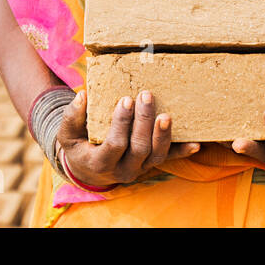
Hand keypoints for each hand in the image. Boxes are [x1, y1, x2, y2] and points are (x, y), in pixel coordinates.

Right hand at [56, 89, 200, 188]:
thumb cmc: (78, 146)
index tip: (125, 99)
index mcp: (101, 161)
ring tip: (166, 114)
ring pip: (157, 156)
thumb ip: (72, 117)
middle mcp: (123, 169)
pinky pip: (169, 158)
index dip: (122, 123)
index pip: (115, 144)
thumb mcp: (68, 134)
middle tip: (146, 96)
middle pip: (139, 148)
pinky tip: (196, 143)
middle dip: (144, 122)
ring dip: (163, 135)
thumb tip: (82, 96)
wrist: (89, 169)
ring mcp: (139, 168)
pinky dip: (182, 151)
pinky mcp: (151, 164)